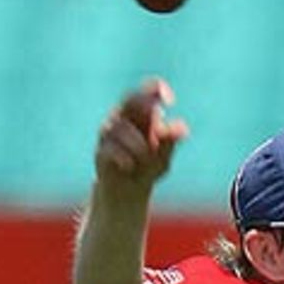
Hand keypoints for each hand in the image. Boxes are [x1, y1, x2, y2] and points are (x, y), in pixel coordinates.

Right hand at [94, 78, 188, 196]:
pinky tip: (130, 166)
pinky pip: (111, 148)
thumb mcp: (163, 157)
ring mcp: (109, 134)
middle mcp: (123, 118)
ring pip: (122, 128)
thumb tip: (182, 128)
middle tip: (157, 129)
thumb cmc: (146, 169)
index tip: (170, 101)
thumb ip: (169, 141)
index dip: (156, 89)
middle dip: (145, 109)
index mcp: (141, 115)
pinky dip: (124, 157)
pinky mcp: (100, 152)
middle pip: (130, 100)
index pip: (146, 91)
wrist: (128, 195)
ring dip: (139, 146)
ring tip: (145, 160)